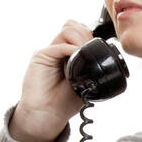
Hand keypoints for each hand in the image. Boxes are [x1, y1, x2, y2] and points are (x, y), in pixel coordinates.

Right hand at [17, 17, 94, 134]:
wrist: (47, 114)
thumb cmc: (64, 102)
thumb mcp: (84, 82)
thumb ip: (89, 67)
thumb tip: (101, 54)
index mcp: (68, 54)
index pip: (79, 31)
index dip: (89, 36)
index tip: (97, 50)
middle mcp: (58, 50)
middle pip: (74, 26)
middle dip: (86, 36)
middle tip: (90, 53)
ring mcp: (50, 52)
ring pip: (68, 30)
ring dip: (80, 40)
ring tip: (83, 57)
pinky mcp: (41, 56)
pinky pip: (59, 46)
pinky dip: (71, 49)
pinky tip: (77, 58)